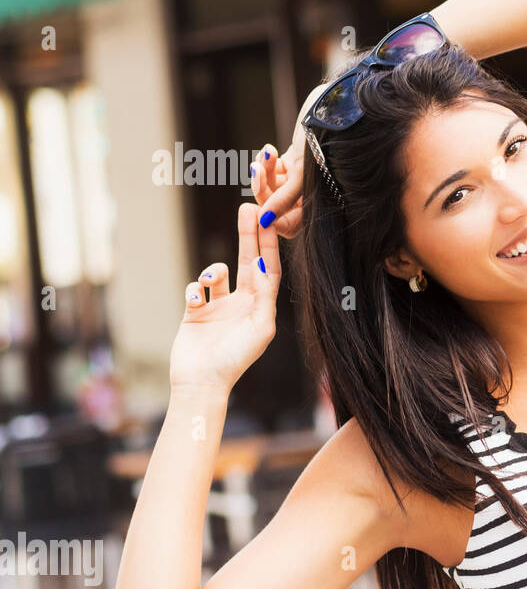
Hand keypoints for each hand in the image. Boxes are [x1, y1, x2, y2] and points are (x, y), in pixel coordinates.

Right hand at [169, 202, 281, 392]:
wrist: (201, 382)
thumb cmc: (235, 359)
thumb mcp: (260, 327)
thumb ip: (265, 296)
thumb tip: (265, 266)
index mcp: (261, 307)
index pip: (269, 269)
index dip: (270, 244)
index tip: (270, 219)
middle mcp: (243, 303)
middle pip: (247, 261)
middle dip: (248, 236)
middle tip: (248, 207)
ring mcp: (219, 306)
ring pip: (217, 272)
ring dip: (213, 270)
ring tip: (209, 279)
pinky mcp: (196, 311)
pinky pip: (195, 288)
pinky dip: (195, 289)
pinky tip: (196, 302)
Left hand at [251, 83, 329, 238]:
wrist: (333, 108)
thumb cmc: (326, 141)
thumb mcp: (303, 172)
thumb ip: (283, 199)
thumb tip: (264, 221)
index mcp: (321, 205)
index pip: (291, 225)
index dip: (274, 221)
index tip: (259, 212)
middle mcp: (311, 196)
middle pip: (276, 207)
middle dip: (264, 191)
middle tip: (256, 172)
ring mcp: (302, 180)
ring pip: (271, 188)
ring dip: (264, 173)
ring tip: (265, 156)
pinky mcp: (294, 164)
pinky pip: (272, 171)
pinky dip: (268, 162)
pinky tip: (269, 150)